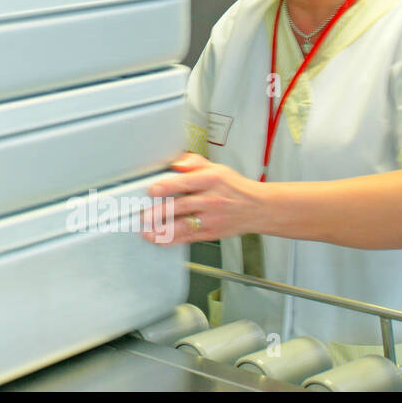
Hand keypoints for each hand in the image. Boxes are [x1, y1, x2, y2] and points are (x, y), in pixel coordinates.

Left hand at [141, 153, 268, 245]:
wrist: (258, 208)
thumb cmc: (234, 187)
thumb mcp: (216, 168)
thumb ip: (193, 162)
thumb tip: (176, 163)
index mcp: (211, 180)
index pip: (186, 183)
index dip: (167, 186)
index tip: (152, 190)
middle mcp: (211, 200)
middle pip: (181, 206)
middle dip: (160, 212)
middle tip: (143, 215)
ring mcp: (211, 218)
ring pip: (184, 225)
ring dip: (163, 230)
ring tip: (147, 231)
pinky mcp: (211, 232)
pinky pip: (189, 237)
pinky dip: (173, 240)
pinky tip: (159, 239)